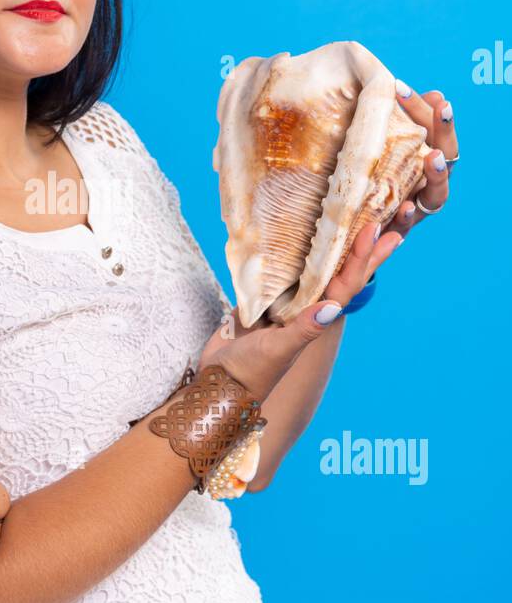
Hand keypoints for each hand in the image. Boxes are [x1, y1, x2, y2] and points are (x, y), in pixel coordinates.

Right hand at [197, 215, 397, 400]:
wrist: (217, 382)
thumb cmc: (251, 372)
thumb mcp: (279, 350)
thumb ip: (304, 329)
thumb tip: (333, 306)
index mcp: (314, 318)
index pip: (346, 283)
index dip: (363, 258)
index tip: (378, 231)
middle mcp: (304, 307)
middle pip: (337, 272)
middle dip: (361, 250)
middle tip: (386, 222)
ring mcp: (282, 303)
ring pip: (309, 268)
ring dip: (327, 246)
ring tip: (345, 220)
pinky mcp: (259, 299)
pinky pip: (277, 270)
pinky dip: (286, 252)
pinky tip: (291, 232)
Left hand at [386, 79, 456, 237]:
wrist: (352, 221)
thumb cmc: (371, 174)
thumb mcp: (380, 145)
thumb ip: (397, 122)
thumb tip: (423, 92)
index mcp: (428, 158)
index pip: (438, 131)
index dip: (434, 111)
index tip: (430, 92)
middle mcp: (430, 182)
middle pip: (447, 156)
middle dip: (445, 131)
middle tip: (442, 108)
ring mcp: (418, 207)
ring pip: (438, 194)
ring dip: (438, 175)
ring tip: (432, 157)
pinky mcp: (398, 230)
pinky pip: (406, 227)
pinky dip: (405, 219)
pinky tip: (403, 207)